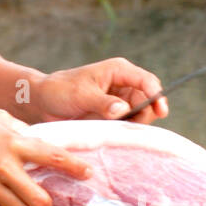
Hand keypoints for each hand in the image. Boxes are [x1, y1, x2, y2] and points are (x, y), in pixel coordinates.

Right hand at [0, 108, 92, 205]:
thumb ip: (22, 131)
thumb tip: (43, 142)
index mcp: (14, 142)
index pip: (52, 156)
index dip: (74, 167)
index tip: (88, 173)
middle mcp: (3, 164)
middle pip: (38, 198)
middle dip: (46, 203)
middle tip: (44, 201)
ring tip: (18, 203)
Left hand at [35, 57, 167, 125]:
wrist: (44, 102)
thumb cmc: (60, 91)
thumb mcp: (81, 95)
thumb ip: (103, 103)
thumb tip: (124, 109)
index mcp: (118, 70)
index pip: (146, 80)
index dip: (157, 95)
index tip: (161, 111)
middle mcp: (124, 84)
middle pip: (149, 100)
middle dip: (146, 113)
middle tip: (131, 127)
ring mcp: (121, 100)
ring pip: (142, 114)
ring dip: (136, 124)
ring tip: (117, 130)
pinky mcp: (115, 115)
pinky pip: (130, 123)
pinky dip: (128, 130)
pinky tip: (116, 134)